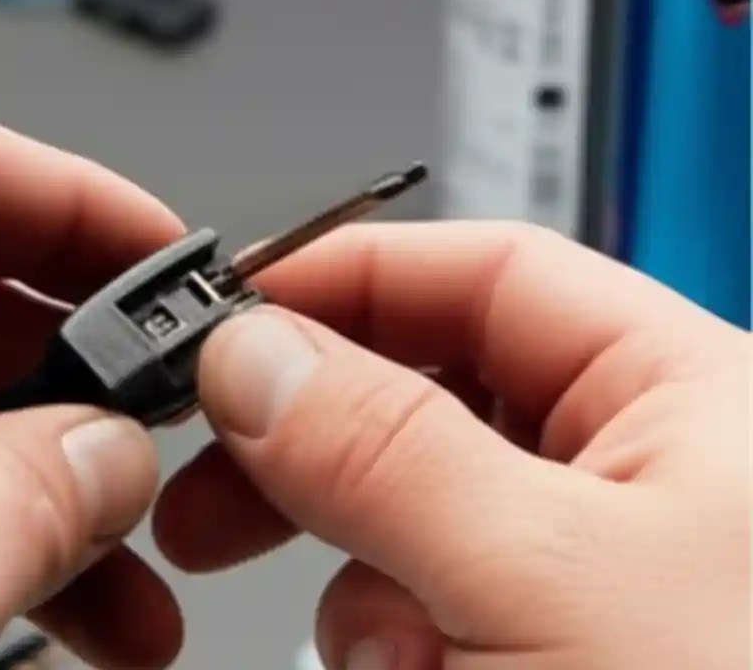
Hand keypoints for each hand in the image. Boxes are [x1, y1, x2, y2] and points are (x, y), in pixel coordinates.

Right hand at [154, 222, 749, 668]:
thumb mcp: (544, 584)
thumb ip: (386, 450)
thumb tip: (253, 353)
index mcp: (689, 404)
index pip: (488, 275)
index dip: (350, 281)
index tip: (227, 319)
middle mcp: (642, 477)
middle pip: (432, 394)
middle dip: (319, 444)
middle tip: (217, 483)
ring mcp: (591, 574)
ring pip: (415, 517)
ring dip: (364, 578)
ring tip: (385, 654)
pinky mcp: (549, 649)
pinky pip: (426, 610)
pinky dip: (393, 646)